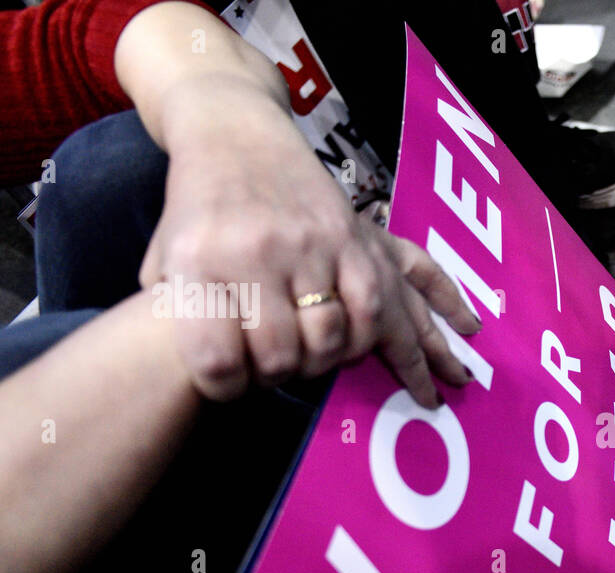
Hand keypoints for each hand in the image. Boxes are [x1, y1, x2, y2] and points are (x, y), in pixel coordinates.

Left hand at [138, 77, 479, 406]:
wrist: (236, 134)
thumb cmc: (197, 209)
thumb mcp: (164, 260)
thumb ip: (181, 318)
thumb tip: (220, 374)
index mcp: (205, 264)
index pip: (219, 359)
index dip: (228, 387)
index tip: (234, 387)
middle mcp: (266, 254)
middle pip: (292, 352)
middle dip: (292, 375)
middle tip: (289, 375)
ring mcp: (320, 243)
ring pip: (354, 329)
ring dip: (353, 361)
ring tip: (356, 378)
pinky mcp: (359, 234)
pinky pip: (402, 290)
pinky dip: (421, 328)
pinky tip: (442, 354)